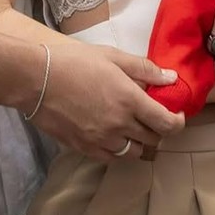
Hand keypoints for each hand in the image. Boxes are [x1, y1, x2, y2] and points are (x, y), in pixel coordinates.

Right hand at [35, 45, 183, 160]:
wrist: (36, 78)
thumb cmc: (74, 61)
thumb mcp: (112, 56)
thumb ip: (144, 69)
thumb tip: (171, 78)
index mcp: (129, 100)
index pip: (166, 122)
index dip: (178, 122)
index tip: (178, 115)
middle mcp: (119, 124)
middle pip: (153, 139)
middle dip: (159, 130)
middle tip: (154, 118)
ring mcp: (101, 139)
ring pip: (134, 152)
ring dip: (140, 142)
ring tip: (135, 129)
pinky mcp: (84, 148)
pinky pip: (112, 158)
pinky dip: (119, 151)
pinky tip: (116, 138)